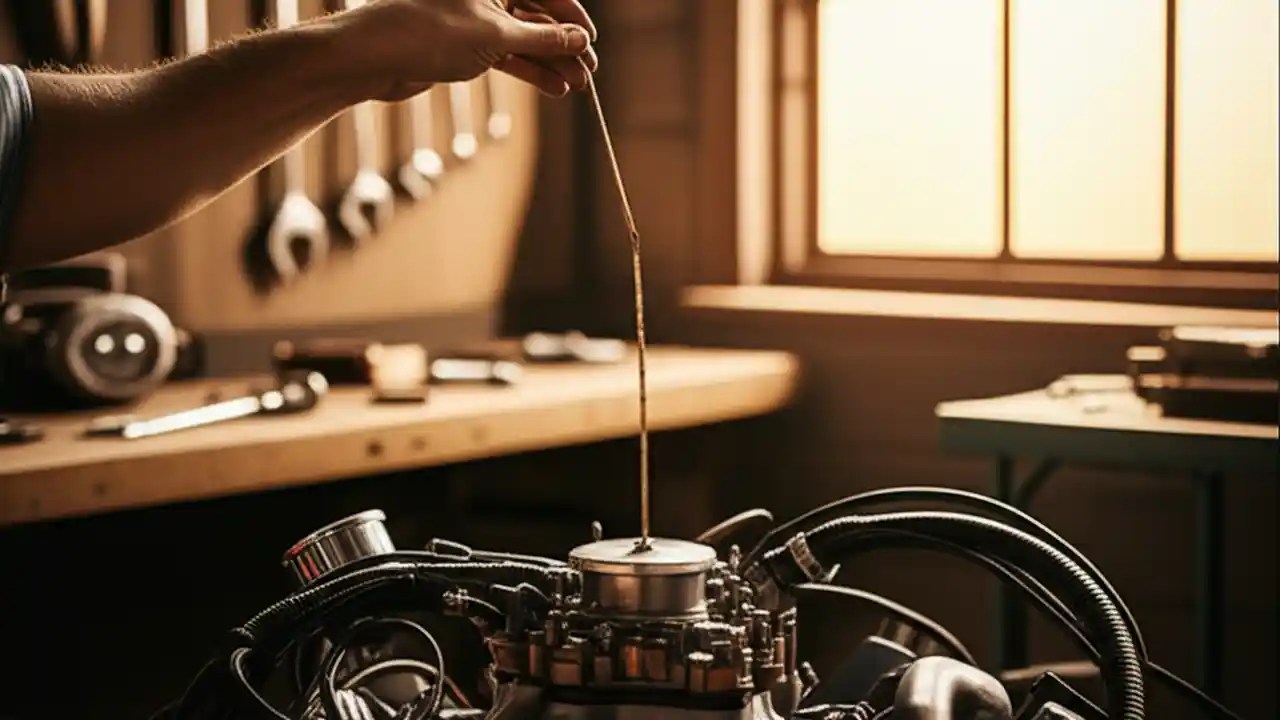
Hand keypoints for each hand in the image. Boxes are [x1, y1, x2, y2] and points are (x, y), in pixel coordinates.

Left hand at [334, 0, 598, 100]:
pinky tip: (553, 89)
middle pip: (537, 17)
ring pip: (524, 40)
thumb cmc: (429, 33)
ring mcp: (477, 21)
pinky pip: (508, 57)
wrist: (375, 59)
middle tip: (587, 73)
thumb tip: (580, 39)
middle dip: (564, 46)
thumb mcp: (495, 36)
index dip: (572, 17)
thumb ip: (542, 38)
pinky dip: (529, 72)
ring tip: (574, 86)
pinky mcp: (467, 46)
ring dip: (550, 63)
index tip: (591, 44)